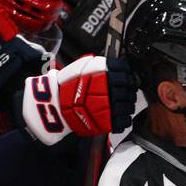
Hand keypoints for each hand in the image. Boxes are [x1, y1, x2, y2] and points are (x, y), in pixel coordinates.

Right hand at [17, 57, 137, 144]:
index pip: (125, 71)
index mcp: (104, 73)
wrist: (56, 105)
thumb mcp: (82, 66)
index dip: (126, 74)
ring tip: (118, 103)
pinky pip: (125, 120)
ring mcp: (110, 107)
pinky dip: (124, 118)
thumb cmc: (67, 85)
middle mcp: (110, 90)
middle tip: (122, 92)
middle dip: (127, 90)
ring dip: (126, 104)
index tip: (124, 77)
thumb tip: (115, 64)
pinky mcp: (109, 122)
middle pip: (129, 89)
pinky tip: (118, 114)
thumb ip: (100, 64)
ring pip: (129, 105)